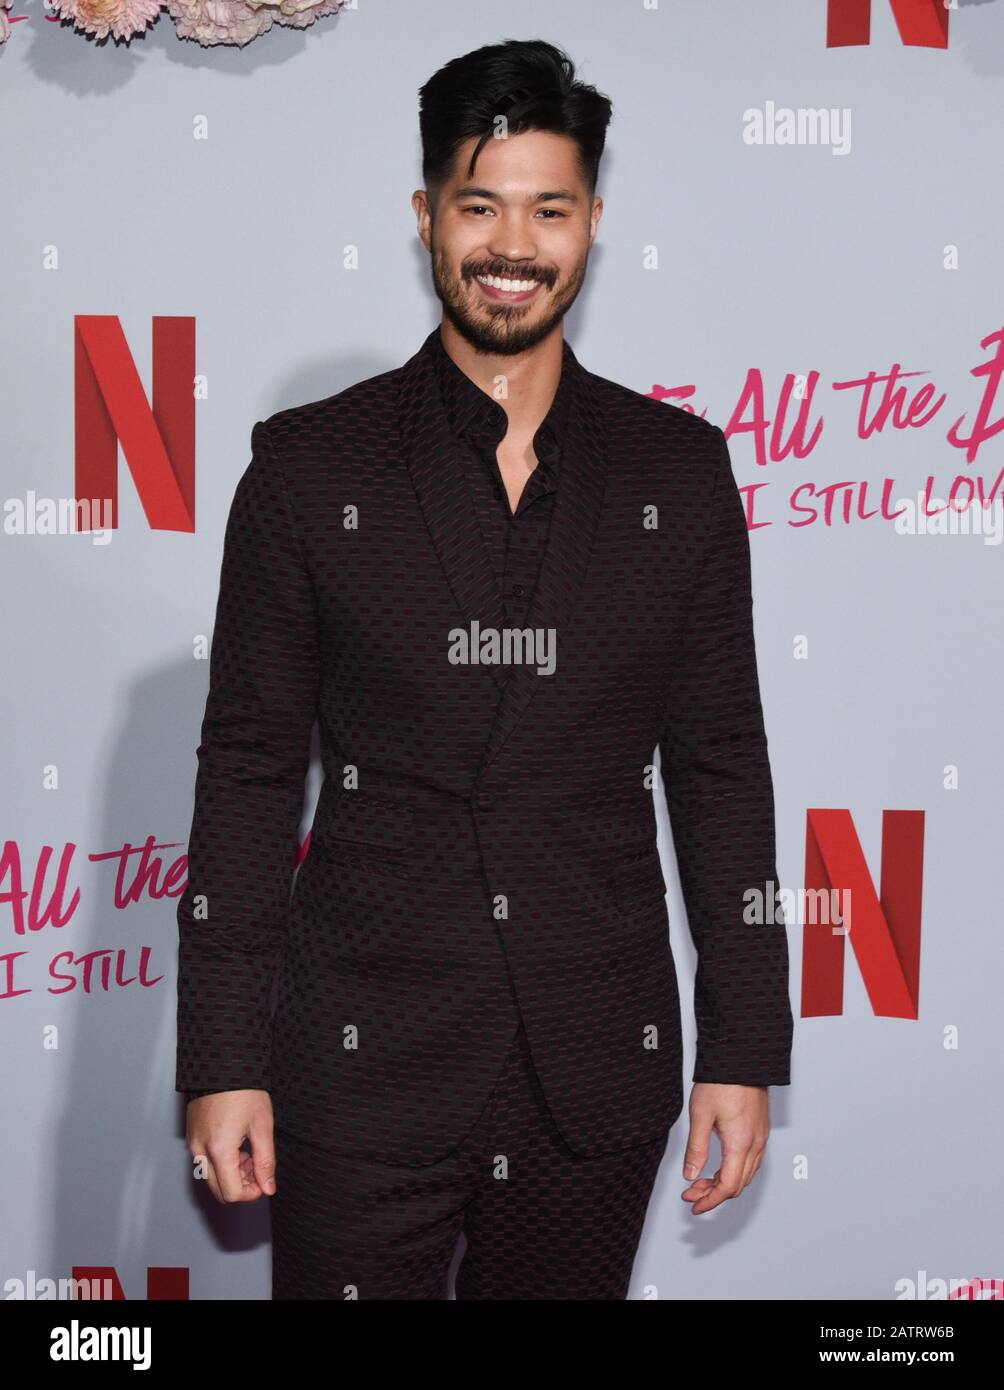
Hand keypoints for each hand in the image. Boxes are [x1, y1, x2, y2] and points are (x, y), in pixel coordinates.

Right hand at [186, 1090, 275, 1202]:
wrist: (223, 1065)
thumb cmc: (244, 1091)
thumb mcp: (262, 1126)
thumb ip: (265, 1161)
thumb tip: (268, 1188)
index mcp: (219, 1150)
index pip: (232, 1193)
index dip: (251, 1194)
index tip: (264, 1181)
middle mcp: (200, 1150)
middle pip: (219, 1190)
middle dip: (241, 1186)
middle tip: (258, 1167)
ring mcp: (193, 1143)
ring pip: (211, 1177)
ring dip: (231, 1175)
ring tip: (249, 1153)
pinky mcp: (191, 1136)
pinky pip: (204, 1162)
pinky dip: (221, 1163)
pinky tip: (236, 1145)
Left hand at [681, 1082, 769, 1213]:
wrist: (741, 1058)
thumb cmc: (722, 1082)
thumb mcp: (700, 1115)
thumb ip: (696, 1148)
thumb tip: (691, 1175)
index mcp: (741, 1144)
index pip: (728, 1187)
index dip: (710, 1201)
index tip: (695, 1206)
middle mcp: (755, 1144)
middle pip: (738, 1184)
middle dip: (713, 1194)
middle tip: (691, 1193)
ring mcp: (760, 1137)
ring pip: (745, 1174)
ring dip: (724, 1183)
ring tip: (701, 1181)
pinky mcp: (760, 1129)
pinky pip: (750, 1161)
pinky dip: (734, 1170)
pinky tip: (719, 1166)